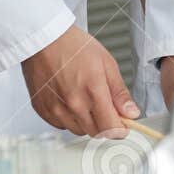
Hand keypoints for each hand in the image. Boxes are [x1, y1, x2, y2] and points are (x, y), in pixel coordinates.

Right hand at [22, 25, 138, 136]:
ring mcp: (56, 109)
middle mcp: (73, 104)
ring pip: (78, 130)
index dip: (121, 129)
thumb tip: (131, 112)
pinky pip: (61, 125)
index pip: (111, 128)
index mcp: (93, 91)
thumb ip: (119, 92)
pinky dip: (69, 118)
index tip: (124, 125)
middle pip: (96, 132)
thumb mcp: (107, 64)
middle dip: (105, 124)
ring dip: (87, 122)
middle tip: (106, 107)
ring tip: (86, 99)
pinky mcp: (42, 111)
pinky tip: (70, 100)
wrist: (44, 41)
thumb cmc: (74, 47)